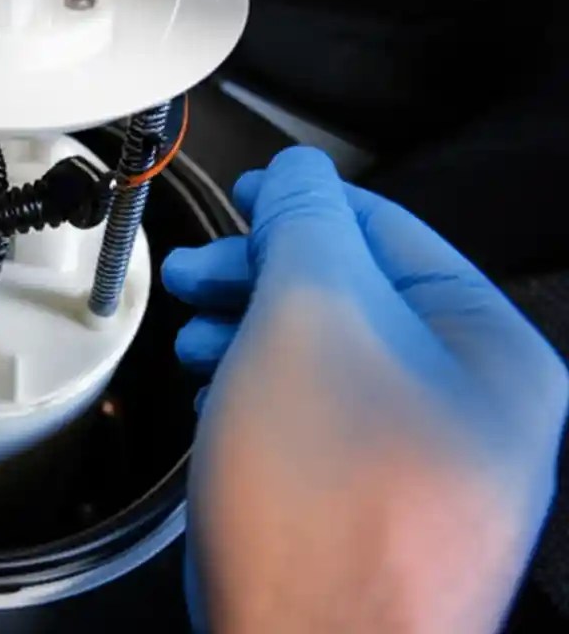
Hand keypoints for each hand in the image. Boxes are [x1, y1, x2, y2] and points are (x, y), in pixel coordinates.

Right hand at [162, 148, 566, 632]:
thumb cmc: (329, 513)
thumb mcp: (309, 323)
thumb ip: (305, 230)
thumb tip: (298, 176)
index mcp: (492, 353)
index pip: (392, 234)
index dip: (302, 204)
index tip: (247, 197)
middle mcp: (476, 412)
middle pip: (357, 301)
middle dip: (263, 280)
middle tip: (200, 275)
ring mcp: (423, 467)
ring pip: (330, 365)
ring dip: (253, 337)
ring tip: (198, 340)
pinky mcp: (370, 510)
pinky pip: (317, 424)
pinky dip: (263, 398)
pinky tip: (222, 401)